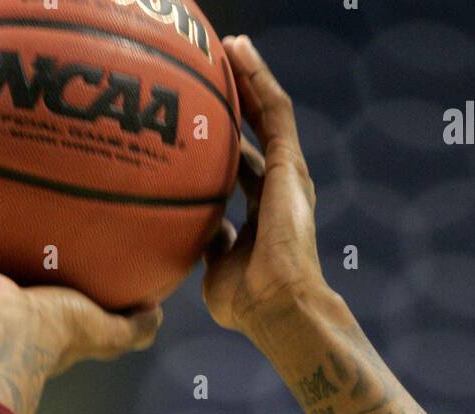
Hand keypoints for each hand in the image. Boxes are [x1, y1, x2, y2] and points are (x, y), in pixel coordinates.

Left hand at [201, 35, 325, 339]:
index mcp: (258, 216)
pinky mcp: (290, 165)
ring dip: (248, 78)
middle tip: (209, 71)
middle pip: (253, 133)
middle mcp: (275, 190)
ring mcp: (285, 176)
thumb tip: (184, 233)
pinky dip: (259, 79)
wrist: (278, 305)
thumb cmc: (246, 302)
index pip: (238, 169)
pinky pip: (275, 110)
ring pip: (267, 112)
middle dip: (234, 102)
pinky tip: (240, 52)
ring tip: (228, 46)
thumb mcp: (213, 270)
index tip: (193, 124)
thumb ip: (205, 246)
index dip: (217, 145)